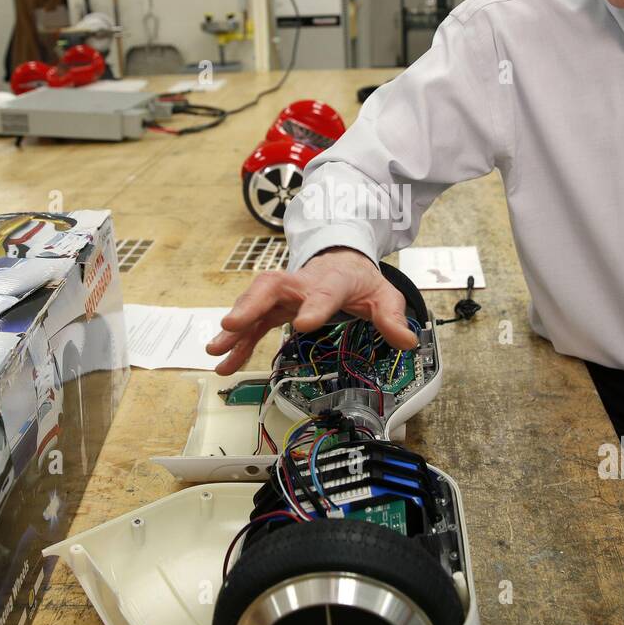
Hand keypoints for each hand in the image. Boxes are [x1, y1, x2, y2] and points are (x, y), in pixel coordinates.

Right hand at [205, 248, 419, 374]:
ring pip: (254, 303)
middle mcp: (301, 283)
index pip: (324, 291)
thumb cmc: (359, 280)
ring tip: (215, 350)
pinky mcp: (274, 307)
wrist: (340, 260)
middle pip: (271, 286)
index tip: (304, 324)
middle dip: (250, 305)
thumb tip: (408, 340)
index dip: (314, 306)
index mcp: (333, 280)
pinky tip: (225, 363)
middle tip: (231, 324)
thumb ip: (392, 318)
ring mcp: (284, 293)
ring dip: (234, 327)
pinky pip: (252, 323)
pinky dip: (238, 343)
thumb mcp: (384, 295)